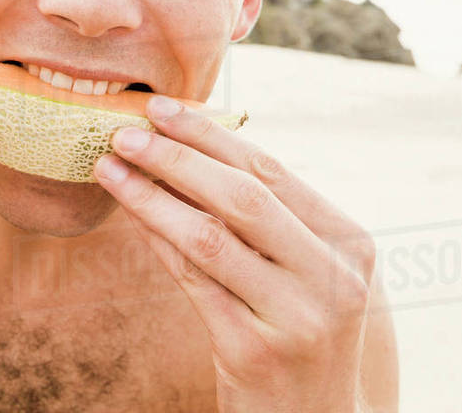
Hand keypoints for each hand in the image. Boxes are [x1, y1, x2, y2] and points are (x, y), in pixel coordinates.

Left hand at [94, 96, 377, 412]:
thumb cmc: (301, 333)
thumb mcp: (306, 272)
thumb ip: (269, 218)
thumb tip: (191, 147)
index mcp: (350, 243)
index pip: (272, 171)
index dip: (212, 135)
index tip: (164, 108)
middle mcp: (333, 277)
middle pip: (244, 196)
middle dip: (178, 156)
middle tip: (126, 130)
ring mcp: (297, 317)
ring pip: (211, 236)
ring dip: (152, 194)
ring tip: (111, 166)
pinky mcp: (254, 352)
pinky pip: (193, 281)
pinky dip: (158, 239)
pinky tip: (131, 215)